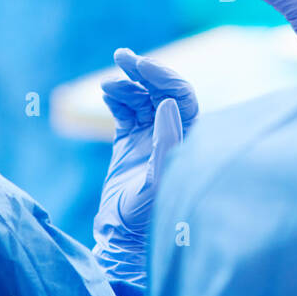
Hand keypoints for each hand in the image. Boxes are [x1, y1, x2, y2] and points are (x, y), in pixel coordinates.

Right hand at [93, 48, 198, 286]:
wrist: (122, 238)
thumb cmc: (147, 217)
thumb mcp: (157, 182)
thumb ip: (165, 142)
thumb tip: (167, 104)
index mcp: (188, 140)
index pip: (182, 97)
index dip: (164, 79)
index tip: (141, 68)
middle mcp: (173, 134)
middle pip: (163, 91)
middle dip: (144, 72)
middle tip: (122, 57)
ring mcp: (150, 136)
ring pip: (142, 98)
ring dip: (126, 84)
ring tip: (108, 83)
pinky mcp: (129, 142)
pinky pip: (125, 110)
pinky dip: (116, 98)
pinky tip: (107, 93)